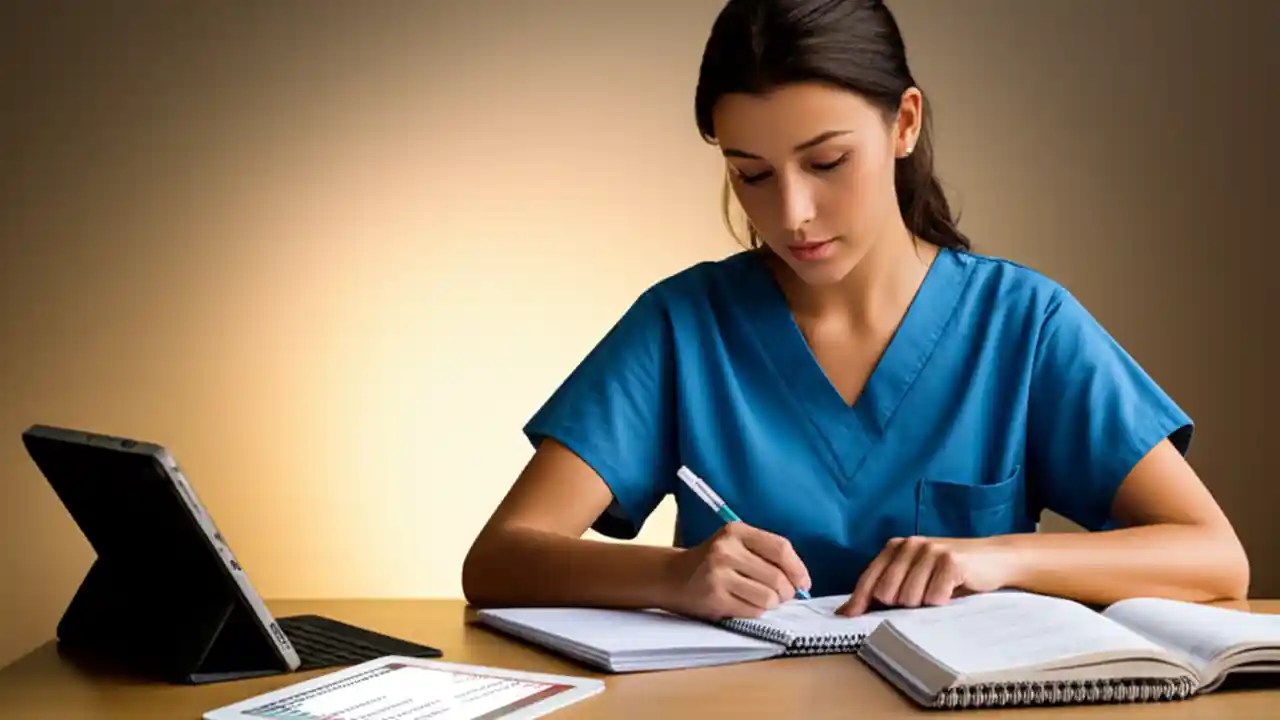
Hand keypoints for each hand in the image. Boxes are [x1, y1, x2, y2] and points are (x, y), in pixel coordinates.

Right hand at [664, 522, 811, 620]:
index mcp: (736, 531)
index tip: (804, 583)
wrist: (673, 577)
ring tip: (760, 599)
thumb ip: (767, 555)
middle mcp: (726, 550)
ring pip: (767, 597)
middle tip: (781, 596)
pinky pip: (752, 611)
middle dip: (786, 592)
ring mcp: (718, 574)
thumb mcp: (736, 545)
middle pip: (777, 577)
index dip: (798, 568)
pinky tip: (743, 604)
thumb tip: (801, 582)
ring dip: (770, 603)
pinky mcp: (714, 598)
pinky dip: (755, 612)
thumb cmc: (714, 562)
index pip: (780, 548)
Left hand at [836, 535, 1016, 615]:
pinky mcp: (950, 560)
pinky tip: (952, 592)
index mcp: (895, 547)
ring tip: (939, 594)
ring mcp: (929, 550)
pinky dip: (943, 603)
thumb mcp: (916, 575)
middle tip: (922, 600)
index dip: (857, 601)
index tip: (846, 619)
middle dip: (901, 606)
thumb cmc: (951, 574)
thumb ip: (888, 587)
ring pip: (909, 598)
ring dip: (924, 605)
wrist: (995, 559)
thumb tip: (850, 611)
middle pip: (886, 593)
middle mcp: (909, 545)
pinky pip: (934, 598)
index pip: (868, 578)